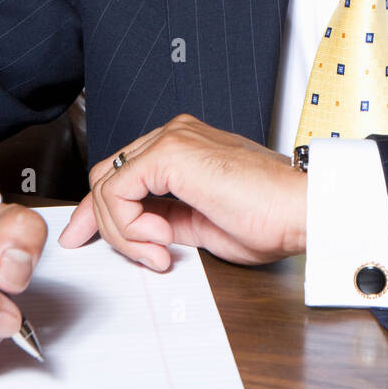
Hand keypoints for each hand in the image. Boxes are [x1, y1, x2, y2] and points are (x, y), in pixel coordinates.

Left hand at [58, 114, 307, 268]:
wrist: (302, 210)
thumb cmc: (272, 217)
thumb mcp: (203, 224)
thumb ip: (168, 220)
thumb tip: (141, 232)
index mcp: (185, 146)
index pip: (123, 173)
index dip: (100, 211)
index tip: (85, 238)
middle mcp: (175, 135)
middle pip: (107, 176)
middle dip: (100, 221)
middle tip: (121, 254)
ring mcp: (171, 139)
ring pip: (107, 186)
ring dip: (123, 232)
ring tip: (159, 251)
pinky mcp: (169, 153)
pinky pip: (117, 192)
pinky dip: (128, 225)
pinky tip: (158, 239)